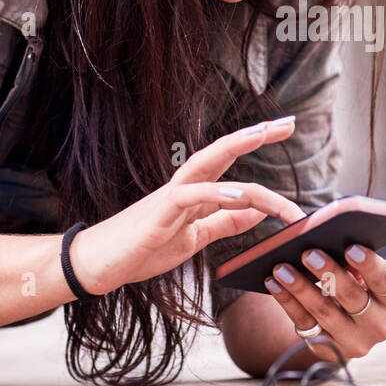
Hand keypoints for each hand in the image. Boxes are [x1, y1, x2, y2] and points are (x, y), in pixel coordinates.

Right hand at [68, 118, 305, 293]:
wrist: (100, 264)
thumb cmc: (143, 249)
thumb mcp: (194, 237)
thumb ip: (225, 223)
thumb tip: (258, 212)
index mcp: (195, 191)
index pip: (231, 161)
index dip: (257, 142)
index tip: (286, 127)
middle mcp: (185, 186)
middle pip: (222, 151)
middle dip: (253, 134)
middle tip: (286, 121)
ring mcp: (171, 197)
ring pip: (207, 163)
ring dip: (236, 147)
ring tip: (264, 135)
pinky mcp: (159, 214)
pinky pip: (190, 196)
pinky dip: (216, 194)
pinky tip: (242, 197)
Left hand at [262, 243, 385, 363]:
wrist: (349, 324)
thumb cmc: (358, 285)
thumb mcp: (365, 276)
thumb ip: (355, 263)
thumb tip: (328, 241)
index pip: (384, 281)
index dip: (369, 265)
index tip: (351, 248)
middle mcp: (379, 325)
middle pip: (353, 298)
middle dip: (329, 274)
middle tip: (309, 253)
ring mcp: (354, 342)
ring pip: (324, 313)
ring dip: (301, 288)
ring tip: (282, 267)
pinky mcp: (328, 350)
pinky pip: (304, 324)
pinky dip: (287, 302)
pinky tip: (274, 284)